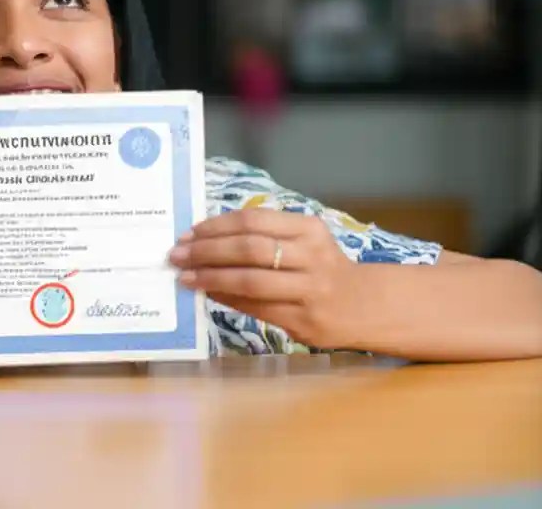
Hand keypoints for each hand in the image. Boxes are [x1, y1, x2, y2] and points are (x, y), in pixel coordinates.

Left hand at [167, 209, 359, 348]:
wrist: (364, 306)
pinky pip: (255, 308)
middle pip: (248, 248)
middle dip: (206, 251)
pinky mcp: (303, 321)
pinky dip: (227, 299)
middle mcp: (312, 256)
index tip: (188, 233)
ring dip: (211, 278)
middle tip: (177, 255)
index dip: (215, 226)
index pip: (253, 221)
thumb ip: (264, 238)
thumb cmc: (323, 268)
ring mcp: (309, 290)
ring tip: (185, 277)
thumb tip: (205, 241)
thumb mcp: (304, 242)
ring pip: (250, 281)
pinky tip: (208, 294)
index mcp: (309, 229)